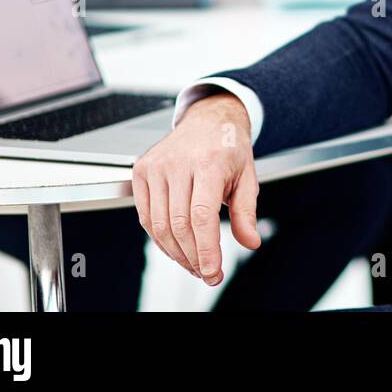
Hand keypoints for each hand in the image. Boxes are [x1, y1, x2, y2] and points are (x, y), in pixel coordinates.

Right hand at [132, 93, 258, 285]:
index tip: (213, 271)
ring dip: (176, 253)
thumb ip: (247, 212)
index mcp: (209, 161)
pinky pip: (146, 216)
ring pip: (159, 225)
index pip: (201, 215)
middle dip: (193, 257)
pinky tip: (176, 246)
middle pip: (178, 224)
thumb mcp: (247, 177)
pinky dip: (159, 238)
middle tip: (207, 272)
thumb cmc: (228, 147)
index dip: (206, 249)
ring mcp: (156, 166)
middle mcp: (178, 162)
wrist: (209, 119)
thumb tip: (250, 242)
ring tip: (193, 263)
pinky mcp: (141, 170)